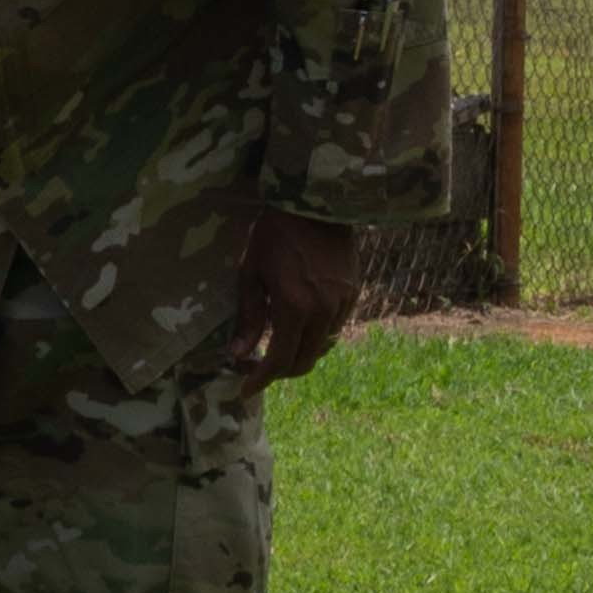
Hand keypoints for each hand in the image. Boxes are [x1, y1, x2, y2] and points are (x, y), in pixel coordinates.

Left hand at [230, 208, 363, 385]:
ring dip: (298, 356)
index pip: (279, 360)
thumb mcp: (251, 273)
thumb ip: (248, 317)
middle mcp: (323, 311)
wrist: (317, 203)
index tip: (245, 389)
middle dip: (279, 373)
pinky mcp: (353, 294)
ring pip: (320, 348)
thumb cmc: (275, 235)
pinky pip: (333, 330)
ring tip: (276, 348)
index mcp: (295, 307)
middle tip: (256, 369)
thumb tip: (240, 354)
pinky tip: (298, 328)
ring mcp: (342, 304)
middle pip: (303, 362)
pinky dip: (314, 338)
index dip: (261, 379)